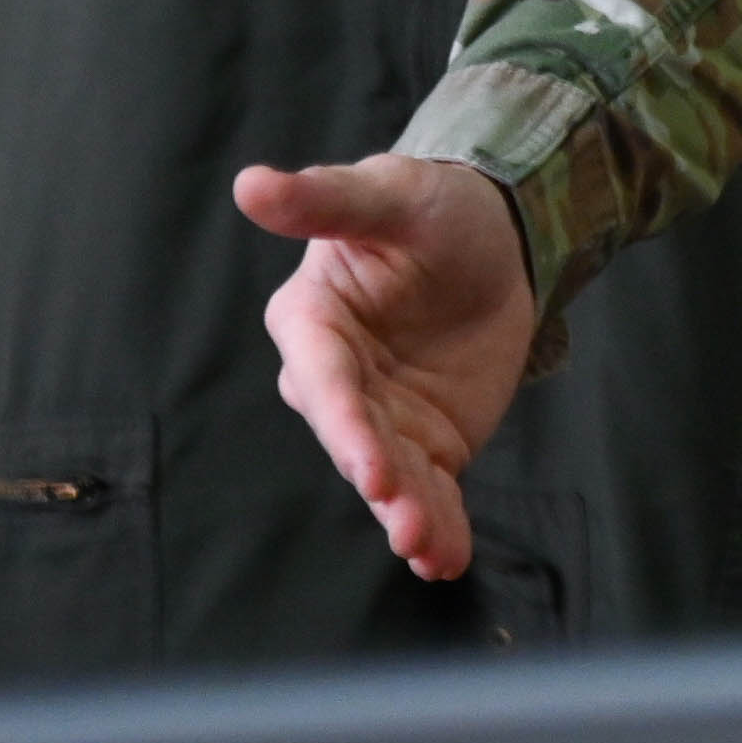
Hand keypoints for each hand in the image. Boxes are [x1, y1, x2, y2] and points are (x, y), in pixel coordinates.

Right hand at [241, 153, 536, 581]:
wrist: (490, 240)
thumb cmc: (427, 208)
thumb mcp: (389, 193)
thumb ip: (326, 200)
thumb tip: (251, 184)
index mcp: (312, 322)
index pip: (323, 379)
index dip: (344, 422)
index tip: (370, 463)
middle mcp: (336, 382)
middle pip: (353, 438)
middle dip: (378, 478)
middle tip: (404, 515)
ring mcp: (380, 418)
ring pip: (390, 476)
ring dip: (408, 513)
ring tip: (430, 547)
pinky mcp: (424, 442)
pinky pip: (429, 489)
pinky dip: (439, 525)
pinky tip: (447, 559)